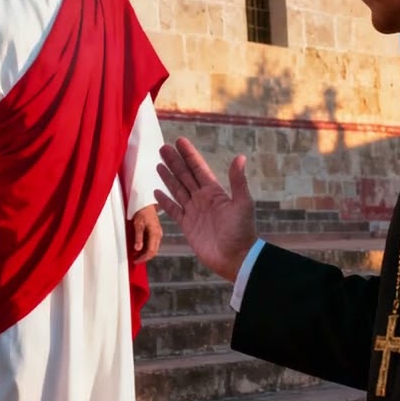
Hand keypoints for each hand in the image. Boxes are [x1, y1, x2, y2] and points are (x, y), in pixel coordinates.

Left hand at [129, 205, 162, 264]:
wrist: (146, 203)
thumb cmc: (143, 211)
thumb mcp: (138, 224)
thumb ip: (138, 237)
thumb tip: (138, 248)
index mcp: (155, 234)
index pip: (151, 251)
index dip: (143, 258)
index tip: (136, 260)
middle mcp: (158, 235)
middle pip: (153, 251)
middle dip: (144, 257)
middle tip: (135, 260)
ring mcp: (158, 234)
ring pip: (153, 248)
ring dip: (145, 253)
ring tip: (136, 255)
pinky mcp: (156, 232)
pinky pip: (152, 243)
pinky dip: (146, 248)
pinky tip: (140, 248)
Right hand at [154, 137, 257, 281]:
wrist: (236, 258)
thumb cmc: (242, 231)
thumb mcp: (243, 203)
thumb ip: (238, 181)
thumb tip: (240, 157)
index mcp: (215, 191)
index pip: (199, 168)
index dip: (189, 155)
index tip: (180, 141)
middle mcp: (203, 199)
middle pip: (185, 176)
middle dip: (175, 162)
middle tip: (163, 147)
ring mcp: (194, 212)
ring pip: (177, 190)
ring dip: (168, 177)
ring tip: (158, 164)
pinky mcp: (187, 226)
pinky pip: (173, 210)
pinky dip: (165, 201)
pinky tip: (156, 192)